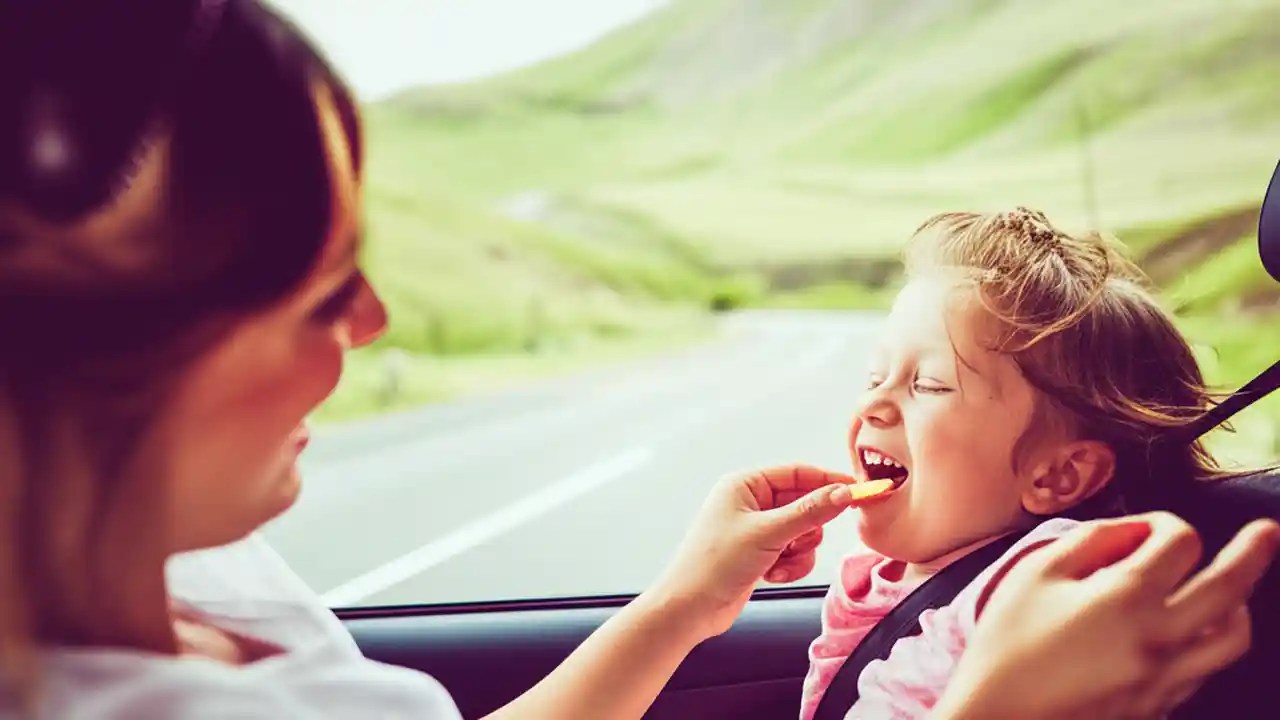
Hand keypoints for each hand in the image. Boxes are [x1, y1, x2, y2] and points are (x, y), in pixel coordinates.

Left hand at [648, 465, 881, 639]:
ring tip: (778, 563)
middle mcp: (750, 502)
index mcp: (745, 485)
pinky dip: (790, 566)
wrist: (690, 609)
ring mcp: (756, 529)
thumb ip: (810, 512)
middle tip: (798, 543)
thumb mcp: (768, 533)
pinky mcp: (760, 553)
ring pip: (803, 532)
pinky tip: (772, 575)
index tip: (859, 492)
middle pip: (805, 504)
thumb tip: (844, 493)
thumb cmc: (716, 564)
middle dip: (806, 529)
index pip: (798, 473)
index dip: (829, 482)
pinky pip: (794, 553)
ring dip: (799, 552)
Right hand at [936, 513, 1279, 719]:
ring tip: (1234, 592)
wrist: (998, 719)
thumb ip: (1091, 540)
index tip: (1146, 527)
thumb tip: (1133, 530)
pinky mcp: (1161, 706)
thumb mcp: (1036, 573)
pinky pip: (1205, 670)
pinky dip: (1209, 643)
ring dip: (1239, 606)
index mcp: (1127, 597)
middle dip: (1253, 552)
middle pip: (1229, 587)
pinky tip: (1192, 633)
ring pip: (1233, 638)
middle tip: (1267, 533)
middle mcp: (1160, 638)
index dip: (1166, 523)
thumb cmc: (1008, 643)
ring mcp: (1166, 678)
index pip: (1180, 542)